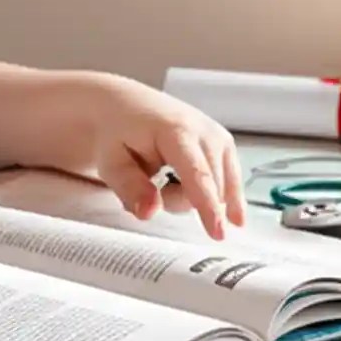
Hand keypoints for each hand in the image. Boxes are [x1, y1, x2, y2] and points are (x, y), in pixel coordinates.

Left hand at [78, 75, 245, 239]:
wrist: (126, 105)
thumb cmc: (117, 135)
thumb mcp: (111, 162)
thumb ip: (130, 187)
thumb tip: (150, 212)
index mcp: (176, 131)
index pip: (196, 175)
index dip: (207, 206)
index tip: (218, 234)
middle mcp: (205, 130)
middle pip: (207, 188)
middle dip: (177, 200)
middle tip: (149, 184)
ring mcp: (219, 136)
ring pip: (219, 189)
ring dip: (191, 196)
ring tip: (165, 178)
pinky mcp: (225, 143)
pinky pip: (230, 182)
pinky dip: (215, 196)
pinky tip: (230, 216)